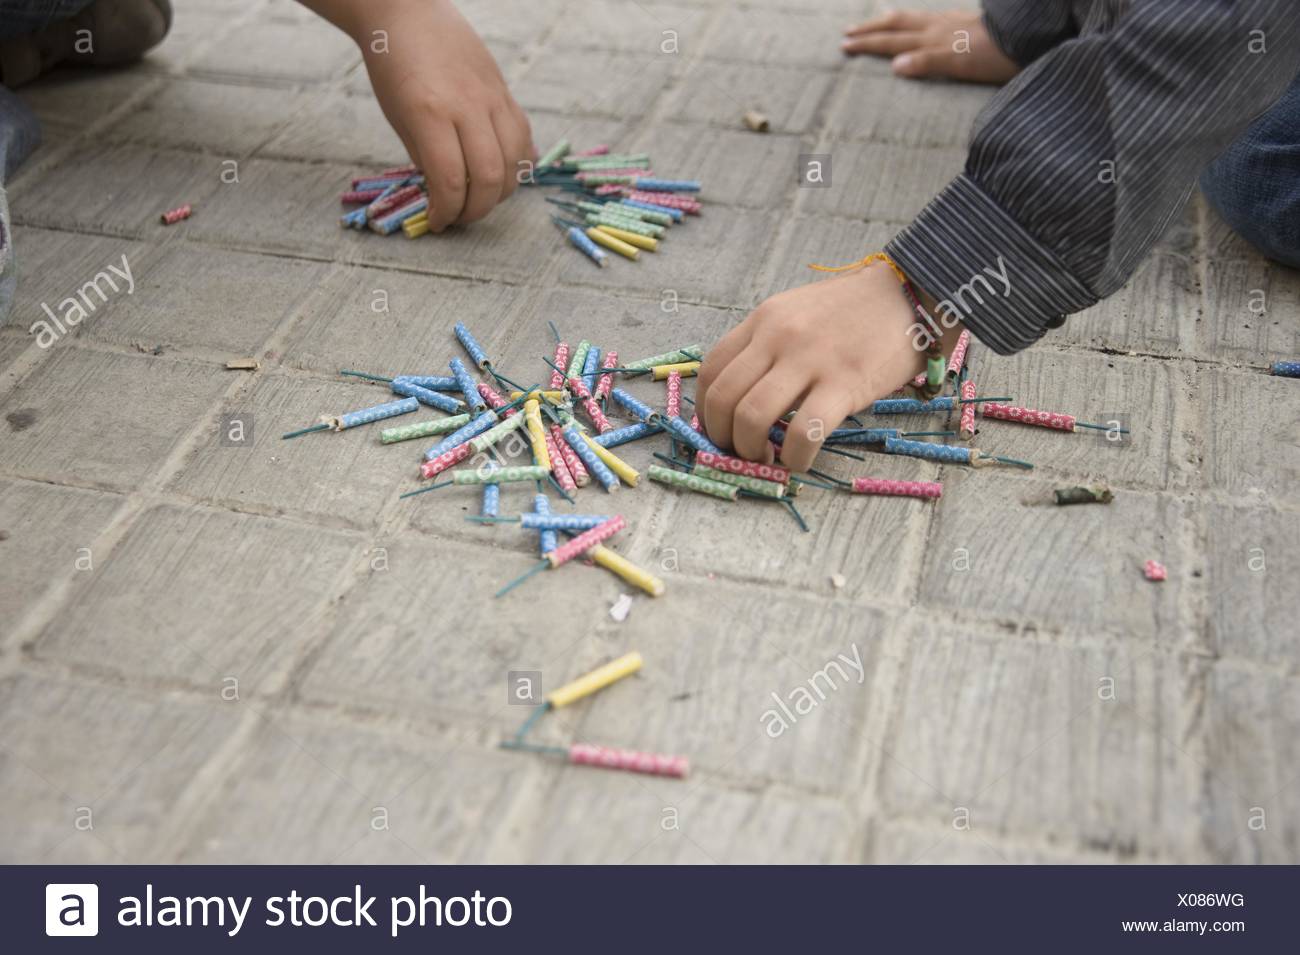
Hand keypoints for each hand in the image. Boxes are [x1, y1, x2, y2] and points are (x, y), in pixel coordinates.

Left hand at [325, 0, 534, 229]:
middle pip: (490, 177)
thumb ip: (426, 157)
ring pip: (514, 163)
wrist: (410, 14)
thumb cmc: (394, 67)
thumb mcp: (399, 118)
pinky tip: (499, 172)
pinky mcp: (506, 93)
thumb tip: (448, 193)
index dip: (447, 212)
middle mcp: (467, 106)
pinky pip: (523, 140)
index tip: (438, 223)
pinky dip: (516, 165)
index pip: (451, 180)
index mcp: (430, 113)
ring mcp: (492, 98)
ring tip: (479, 197)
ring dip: (500, 193)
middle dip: (476, 210)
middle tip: (459, 217)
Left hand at [697, 264, 944, 471]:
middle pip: (723, 398)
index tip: (720, 431)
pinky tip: (800, 461)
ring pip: (753, 417)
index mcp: (763, 320)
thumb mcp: (797, 312)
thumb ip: (769, 345)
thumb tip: (745, 395)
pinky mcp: (845, 383)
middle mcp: (777, 337)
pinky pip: (804, 432)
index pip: (710, 370)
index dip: (706, 410)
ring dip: (751, 452)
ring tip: (768, 460)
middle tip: (740, 454)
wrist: (911, 290)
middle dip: (722, 438)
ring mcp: (810, 359)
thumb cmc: (854, 309)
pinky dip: (794, 458)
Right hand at [841, 9, 1019, 83]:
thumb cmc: (999, 57)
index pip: (892, 41)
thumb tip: (895, 66)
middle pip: (897, 25)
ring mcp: (951, 23)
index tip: (844, 45)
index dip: (868, 43)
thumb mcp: (962, 64)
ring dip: (888, 20)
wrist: (1032, 37)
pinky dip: (912, 19)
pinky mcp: (964, 23)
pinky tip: (916, 21)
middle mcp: (938, 28)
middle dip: (870, 29)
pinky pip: (928, 17)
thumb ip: (929, 63)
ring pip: (911, 17)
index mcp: (933, 40)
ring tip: (874, 20)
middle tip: (847, 33)